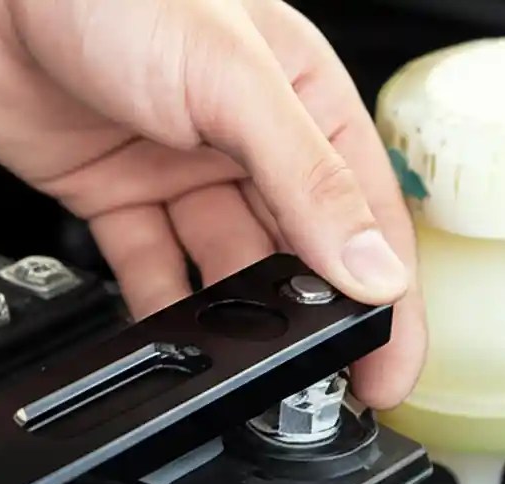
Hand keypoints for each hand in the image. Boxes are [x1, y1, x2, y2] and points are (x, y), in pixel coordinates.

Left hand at [0, 0, 425, 407]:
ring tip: (255, 368)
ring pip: (224, 265)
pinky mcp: (112, 194)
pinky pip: (148, 268)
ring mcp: (175, 168)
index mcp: (296, 93)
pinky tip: (179, 342)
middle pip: (297, 248)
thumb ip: (304, 176)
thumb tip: (370, 265)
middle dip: (314, 318)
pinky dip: (161, 308)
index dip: (386, 290)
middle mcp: (242, 134)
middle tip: (326, 384)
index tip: (392, 362)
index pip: (363, 208)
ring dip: (240, 318)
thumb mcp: (229, 78)